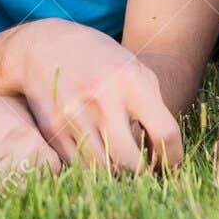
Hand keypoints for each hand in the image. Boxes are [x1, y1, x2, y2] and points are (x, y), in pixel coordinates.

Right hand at [9, 18, 183, 172]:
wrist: (45, 45)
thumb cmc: (100, 60)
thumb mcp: (135, 70)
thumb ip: (154, 107)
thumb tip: (166, 154)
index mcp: (131, 81)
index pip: (165, 134)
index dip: (173, 158)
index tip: (170, 163)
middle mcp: (102, 98)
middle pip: (132, 163)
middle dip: (142, 172)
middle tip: (143, 169)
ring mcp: (74, 115)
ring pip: (104, 171)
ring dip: (115, 172)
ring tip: (119, 160)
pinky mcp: (52, 129)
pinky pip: (78, 166)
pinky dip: (91, 167)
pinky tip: (96, 153)